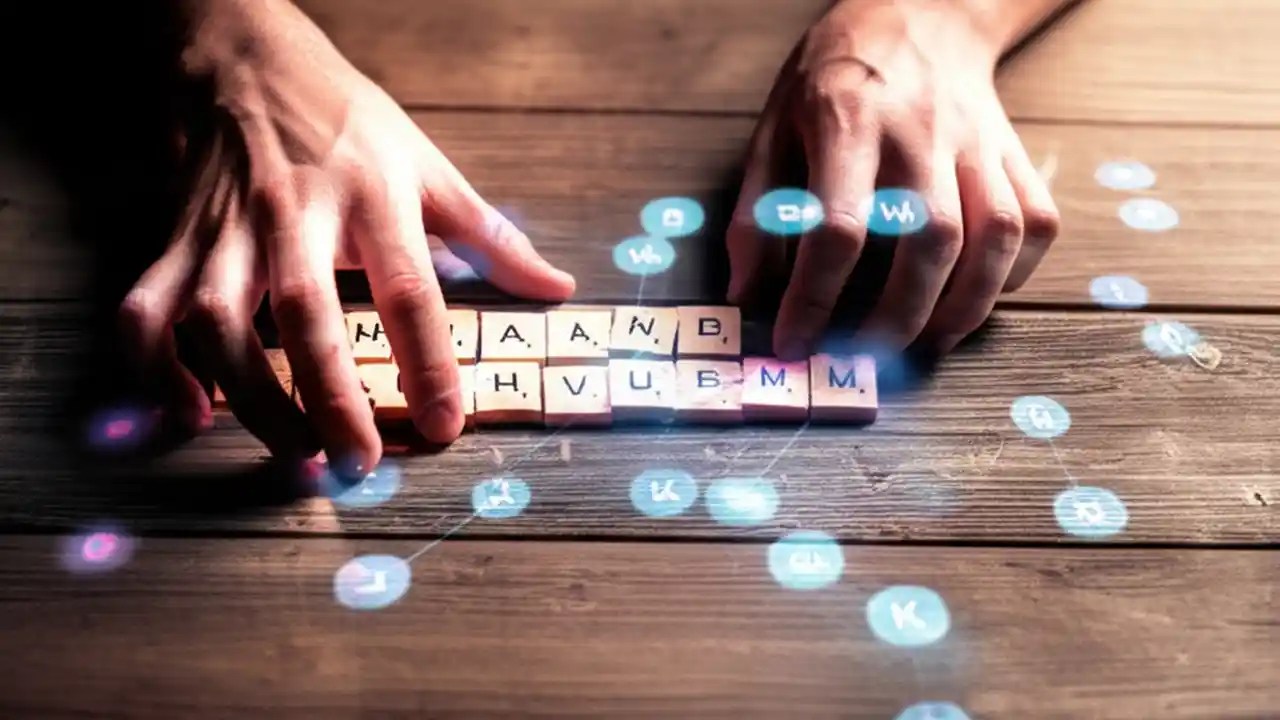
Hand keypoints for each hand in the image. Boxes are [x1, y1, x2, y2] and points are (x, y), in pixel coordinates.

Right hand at [119, 0, 573, 473]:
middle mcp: (295, 215)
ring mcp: (228, 229)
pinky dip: (156, 368)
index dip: (429, 362)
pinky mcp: (178, 240)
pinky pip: (147, 311)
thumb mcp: (429, 166)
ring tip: (296, 457)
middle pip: (307, 313)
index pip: (409, 289)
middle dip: (330, 397)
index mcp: (373, 197)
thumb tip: (556, 287)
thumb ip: (492, 236)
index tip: (445, 425)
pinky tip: (192, 414)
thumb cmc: (348, 122)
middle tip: (358, 463)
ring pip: (220, 322)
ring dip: (252, 399)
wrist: (249, 62)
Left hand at [727, 0, 1059, 357]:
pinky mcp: (1014, 152)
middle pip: (930, 240)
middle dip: (898, 316)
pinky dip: (1012, 273)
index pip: (838, 226)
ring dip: (965, 306)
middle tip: (866, 356)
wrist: (917, 12)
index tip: (794, 341)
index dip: (814, 297)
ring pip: (993, 236)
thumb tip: (745, 296)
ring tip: (928, 341)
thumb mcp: (773, 130)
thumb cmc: (833, 78)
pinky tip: (975, 295)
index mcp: (847, 122)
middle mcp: (920, 132)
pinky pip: (1035, 222)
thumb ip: (756, 213)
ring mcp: (977, 142)